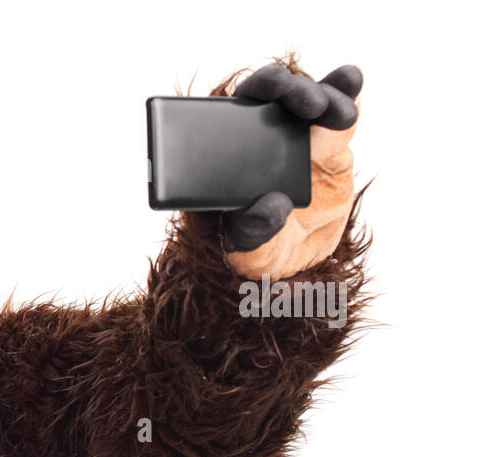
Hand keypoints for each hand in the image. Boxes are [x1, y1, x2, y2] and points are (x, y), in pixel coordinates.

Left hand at [222, 63, 361, 278]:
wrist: (297, 255)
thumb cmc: (262, 250)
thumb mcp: (252, 250)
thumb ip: (253, 232)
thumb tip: (271, 206)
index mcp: (229, 159)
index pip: (229, 117)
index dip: (243, 101)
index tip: (262, 97)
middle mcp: (261, 139)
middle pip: (271, 98)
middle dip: (288, 90)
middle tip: (307, 102)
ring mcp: (297, 136)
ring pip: (309, 100)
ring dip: (324, 93)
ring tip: (337, 112)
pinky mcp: (329, 141)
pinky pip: (338, 110)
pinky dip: (344, 91)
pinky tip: (350, 78)